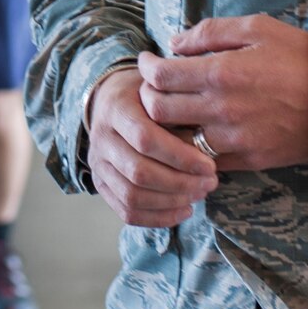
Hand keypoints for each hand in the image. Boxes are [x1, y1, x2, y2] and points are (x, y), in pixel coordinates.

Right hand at [85, 67, 219, 227]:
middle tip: (210, 183)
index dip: (180, 157)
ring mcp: (97, 163)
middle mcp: (101, 137)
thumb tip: (209, 147)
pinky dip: (158, 217)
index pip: (145, 139)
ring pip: (132, 196)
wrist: (110, 99)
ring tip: (199, 194)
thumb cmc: (146, 95)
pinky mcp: (100, 183)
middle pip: (138, 172)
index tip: (209, 165)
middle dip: (180, 183)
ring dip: (171, 202)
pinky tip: (183, 210)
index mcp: (116, 108)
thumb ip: (180, 114)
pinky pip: (127, 211)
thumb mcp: (162, 91)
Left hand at [135, 16, 307, 172]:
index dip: (145, 68)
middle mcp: (220, 109)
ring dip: (169, 127)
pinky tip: (200, 134)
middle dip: (148, 97)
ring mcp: (233, 139)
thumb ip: (210, 32)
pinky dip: (194, 150)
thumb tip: (173, 43)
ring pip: (177, 140)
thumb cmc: (301, 56)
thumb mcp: (258, 28)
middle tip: (154, 88)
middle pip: (158, 111)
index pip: (159, 77)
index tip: (147, 62)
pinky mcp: (248, 160)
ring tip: (175, 113)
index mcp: (220, 72)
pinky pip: (205, 160)